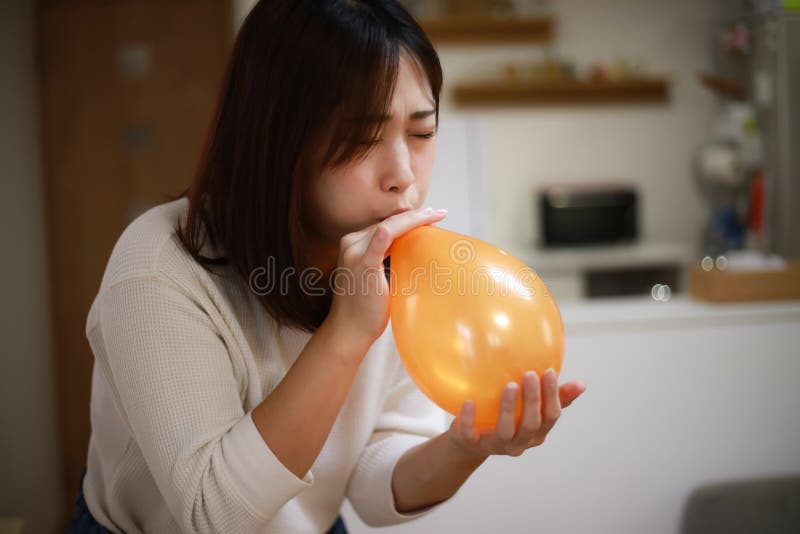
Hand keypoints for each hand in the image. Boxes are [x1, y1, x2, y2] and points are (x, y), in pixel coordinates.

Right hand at [327, 206, 446, 348]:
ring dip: (414, 220)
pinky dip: (400, 228)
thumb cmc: (364, 309)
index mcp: (353, 244)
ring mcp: (355, 252)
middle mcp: (351, 243)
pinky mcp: (363, 264)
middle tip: (438, 212)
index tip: (428, 216)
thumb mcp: (375, 277)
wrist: (349, 330)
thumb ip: (386, 260)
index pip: (384, 225)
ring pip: (389, 226)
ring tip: (435, 216)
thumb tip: (412, 252)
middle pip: (388, 222)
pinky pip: (382, 239)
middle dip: (414, 215)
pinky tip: (420, 221)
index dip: (407, 219)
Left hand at [445, 369, 585, 459]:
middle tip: (529, 374)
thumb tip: (581, 384)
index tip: (549, 372)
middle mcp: (520, 442)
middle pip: (531, 424)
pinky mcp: (473, 444)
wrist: (470, 441)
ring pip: (506, 430)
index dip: (553, 396)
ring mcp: (496, 445)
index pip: (551, 417)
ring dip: (508, 408)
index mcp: (536, 433)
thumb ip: (554, 399)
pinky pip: (471, 434)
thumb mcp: (529, 410)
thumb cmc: (505, 419)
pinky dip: (470, 419)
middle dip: (532, 400)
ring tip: (509, 384)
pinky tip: (470, 401)